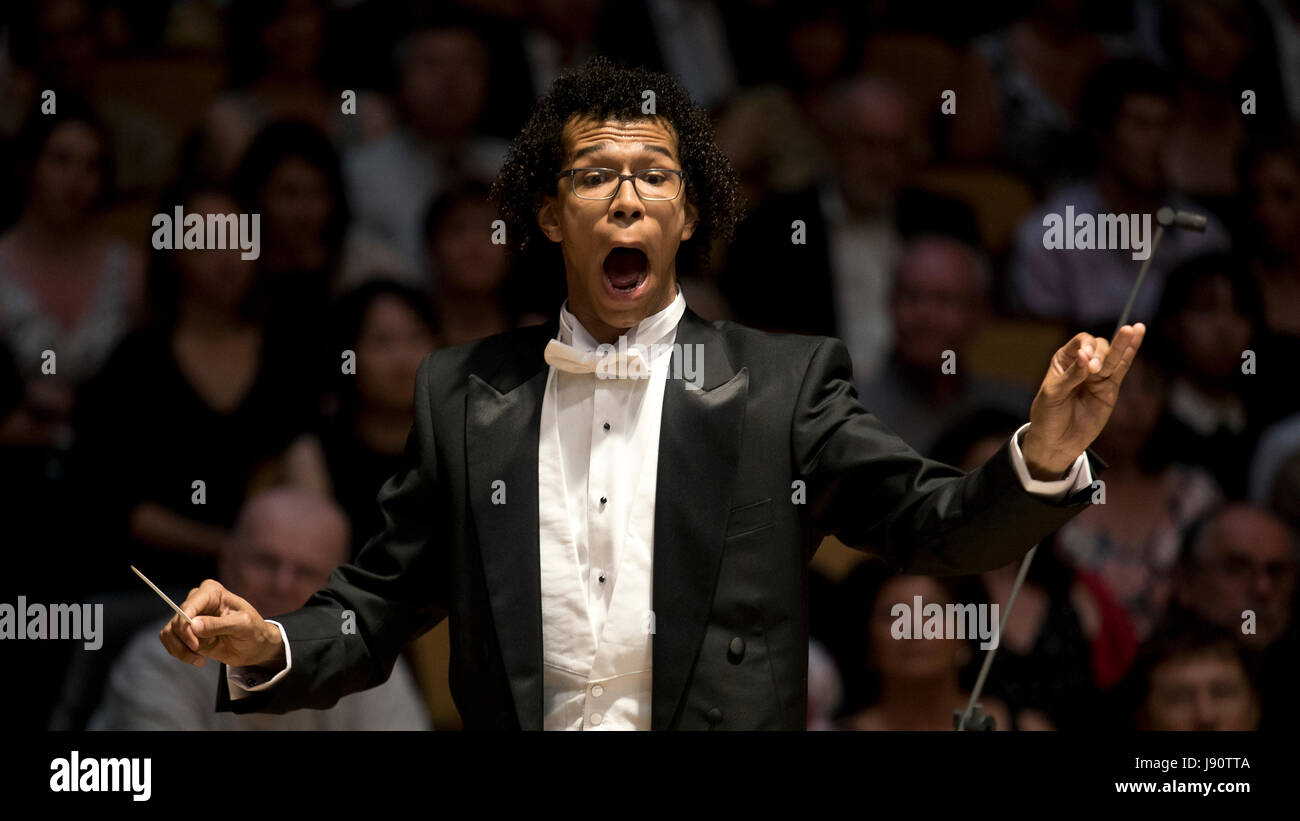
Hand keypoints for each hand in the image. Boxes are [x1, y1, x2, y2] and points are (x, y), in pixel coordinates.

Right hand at [159, 579, 283, 668]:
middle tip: (201, 650)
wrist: (255, 645)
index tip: (194, 643)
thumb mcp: (242, 625)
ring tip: (199, 658)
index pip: (188, 606)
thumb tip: (192, 626)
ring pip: (169, 632)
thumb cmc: (253, 630)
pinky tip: (198, 658)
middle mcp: (197, 601)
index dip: (186, 626)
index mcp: (211, 591)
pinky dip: (180, 653)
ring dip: (180, 649)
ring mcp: (190, 617)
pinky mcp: (187, 632)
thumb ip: (218, 624)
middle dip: (185, 640)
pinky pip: (170, 641)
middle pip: (176, 620)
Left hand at [1023, 323, 1145, 478]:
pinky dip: (1130, 353)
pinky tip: (1138, 335)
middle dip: (1100, 353)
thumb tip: (1086, 357)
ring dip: (1123, 342)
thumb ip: (1071, 376)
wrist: (1057, 442)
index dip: (1086, 346)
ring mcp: (1098, 377)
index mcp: (1064, 361)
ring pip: (1113, 356)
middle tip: (1095, 368)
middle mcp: (1083, 365)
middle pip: (1098, 347)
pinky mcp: (1110, 389)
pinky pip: (1121, 368)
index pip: (1080, 343)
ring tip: (1134, 328)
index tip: (1085, 358)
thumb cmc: (1048, 416)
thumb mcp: (1053, 394)